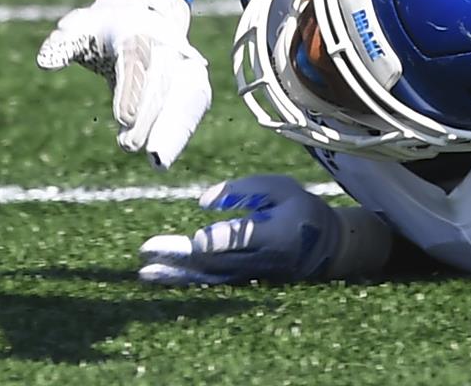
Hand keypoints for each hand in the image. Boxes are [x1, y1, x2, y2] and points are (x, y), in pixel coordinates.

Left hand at [39, 0, 211, 166]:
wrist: (142, 15)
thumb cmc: (103, 29)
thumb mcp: (79, 28)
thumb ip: (62, 44)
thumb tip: (44, 61)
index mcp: (135, 29)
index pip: (135, 62)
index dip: (131, 91)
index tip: (123, 120)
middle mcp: (165, 44)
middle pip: (161, 83)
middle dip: (148, 117)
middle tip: (129, 145)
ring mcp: (184, 60)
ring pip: (185, 95)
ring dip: (173, 130)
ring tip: (156, 161)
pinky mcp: (193, 80)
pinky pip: (192, 106)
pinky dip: (180, 133)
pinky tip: (164, 158)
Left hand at [137, 173, 395, 286]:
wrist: (326, 248)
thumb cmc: (299, 208)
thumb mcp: (279, 187)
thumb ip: (242, 189)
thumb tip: (202, 201)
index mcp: (274, 234)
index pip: (241, 239)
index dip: (219, 240)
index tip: (196, 239)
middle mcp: (260, 260)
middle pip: (215, 260)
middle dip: (180, 256)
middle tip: (146, 250)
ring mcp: (250, 276)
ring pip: (208, 277)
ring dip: (175, 275)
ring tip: (144, 273)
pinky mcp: (243, 282)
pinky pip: (210, 283)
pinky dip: (184, 281)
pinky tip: (159, 277)